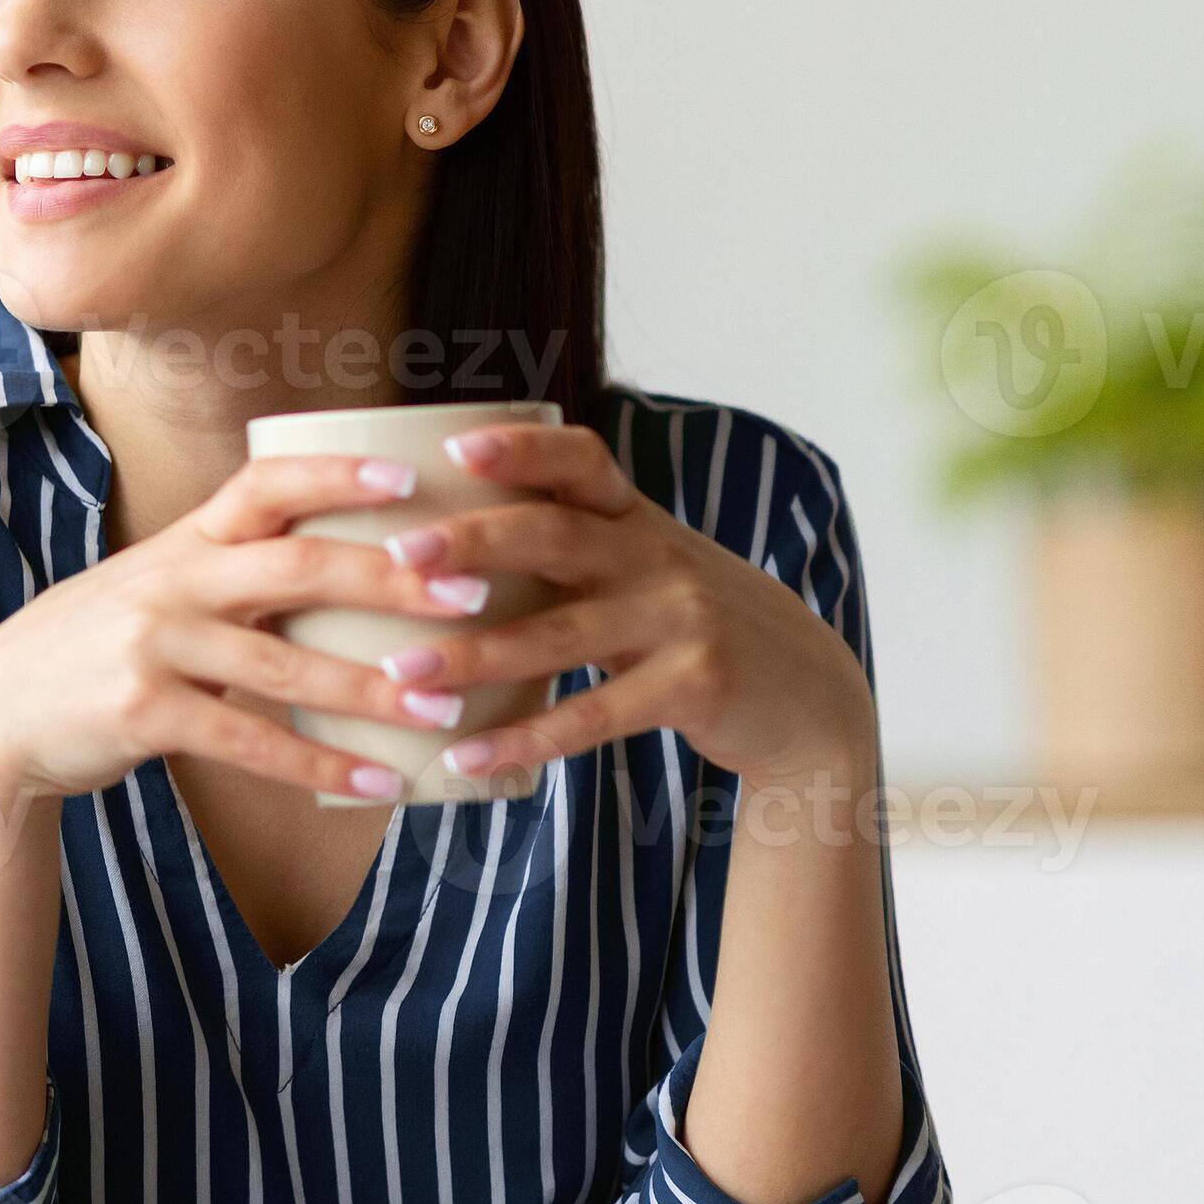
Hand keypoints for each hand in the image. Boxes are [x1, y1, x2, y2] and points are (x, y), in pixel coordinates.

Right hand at [0, 452, 469, 804]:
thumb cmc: (100, 649)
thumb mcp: (157, 589)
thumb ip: (234, 574)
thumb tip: (349, 572)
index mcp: (185, 541)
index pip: (268, 482)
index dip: (340, 473)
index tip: (415, 474)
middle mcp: (172, 581)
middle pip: (299, 565)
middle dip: (393, 579)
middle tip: (474, 592)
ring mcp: (155, 646)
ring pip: (287, 666)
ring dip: (376, 690)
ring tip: (449, 707)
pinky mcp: (144, 715)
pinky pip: (251, 742)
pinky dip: (323, 766)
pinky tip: (382, 782)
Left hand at [387, 423, 875, 789]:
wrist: (808, 696)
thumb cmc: (690, 626)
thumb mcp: (644, 569)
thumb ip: (570, 548)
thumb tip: (437, 541)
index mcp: (637, 520)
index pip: (581, 462)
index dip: (522, 449)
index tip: (455, 448)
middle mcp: (658, 557)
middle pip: (556, 536)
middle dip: (472, 542)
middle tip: (395, 555)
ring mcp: (681, 620)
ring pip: (561, 634)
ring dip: (474, 655)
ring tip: (400, 672)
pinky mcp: (693, 686)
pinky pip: (593, 716)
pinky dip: (524, 739)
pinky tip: (467, 755)